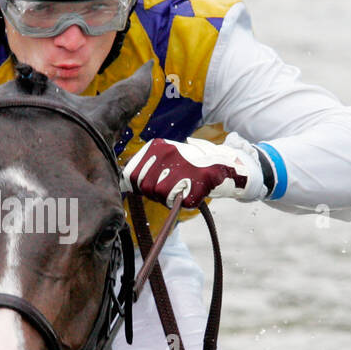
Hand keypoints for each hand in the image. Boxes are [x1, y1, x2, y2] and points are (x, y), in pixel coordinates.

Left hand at [122, 134, 267, 207]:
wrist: (226, 162)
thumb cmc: (192, 162)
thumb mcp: (168, 156)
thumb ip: (147, 166)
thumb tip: (124, 183)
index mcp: (157, 146)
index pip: (132, 174)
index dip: (138, 185)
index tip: (146, 186)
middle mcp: (166, 154)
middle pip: (145, 187)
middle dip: (154, 192)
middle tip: (170, 186)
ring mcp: (181, 169)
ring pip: (160, 195)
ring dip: (169, 197)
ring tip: (183, 186)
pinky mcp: (195, 184)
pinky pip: (181, 202)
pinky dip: (188, 200)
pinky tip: (195, 190)